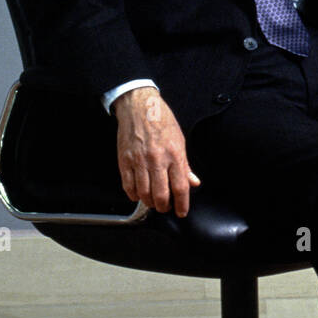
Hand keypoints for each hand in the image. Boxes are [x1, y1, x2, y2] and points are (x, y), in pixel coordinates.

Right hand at [113, 86, 200, 215]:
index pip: (180, 187)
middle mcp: (157, 159)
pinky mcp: (125, 160)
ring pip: (144, 193)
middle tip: (165, 207)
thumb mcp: (180, 140)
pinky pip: (128, 185)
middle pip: (161, 195)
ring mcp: (139, 161)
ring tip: (153, 202)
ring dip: (149, 202)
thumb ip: (185, 164)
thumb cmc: (161, 120)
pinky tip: (138, 194)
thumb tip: (192, 182)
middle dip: (164, 207)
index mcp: (174, 154)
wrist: (139, 106)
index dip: (182, 204)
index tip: (182, 211)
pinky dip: (133, 195)